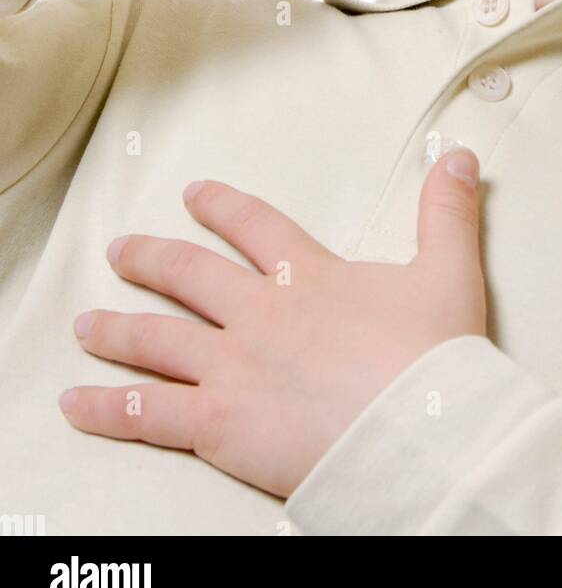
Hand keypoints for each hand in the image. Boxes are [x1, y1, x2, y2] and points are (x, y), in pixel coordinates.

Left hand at [59, 149, 484, 500]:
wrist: (423, 432)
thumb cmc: (437, 360)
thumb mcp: (450, 272)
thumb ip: (447, 212)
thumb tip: (459, 155)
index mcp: (310, 276)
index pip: (255, 227)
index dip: (223, 207)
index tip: (196, 195)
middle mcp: (260, 313)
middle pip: (190, 275)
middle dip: (151, 259)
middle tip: (122, 251)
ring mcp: (233, 367)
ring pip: (157, 339)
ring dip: (116, 328)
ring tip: (86, 322)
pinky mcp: (218, 424)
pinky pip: (148, 414)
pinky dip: (107, 408)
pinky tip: (76, 403)